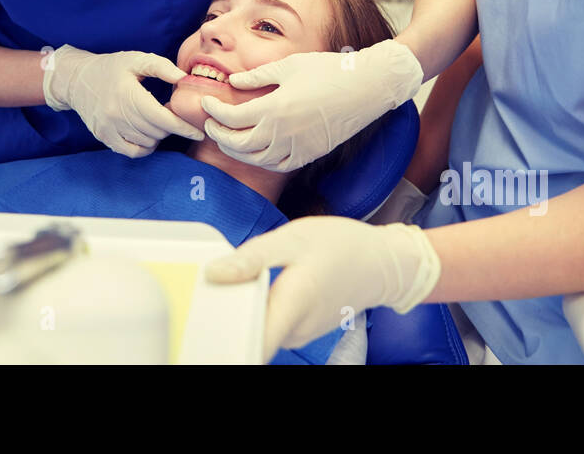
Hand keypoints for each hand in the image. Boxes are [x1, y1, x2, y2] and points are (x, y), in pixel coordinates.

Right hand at [43, 45, 204, 156]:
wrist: (77, 80)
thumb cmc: (110, 68)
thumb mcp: (136, 59)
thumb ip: (161, 67)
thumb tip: (183, 78)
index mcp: (127, 94)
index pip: (162, 118)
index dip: (183, 127)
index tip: (198, 131)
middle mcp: (117, 115)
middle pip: (157, 131)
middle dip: (172, 126)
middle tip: (173, 113)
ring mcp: (109, 129)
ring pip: (147, 142)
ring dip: (160, 134)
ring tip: (159, 119)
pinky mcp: (104, 137)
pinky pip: (132, 152)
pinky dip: (145, 147)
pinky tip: (149, 135)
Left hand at [199, 38, 422, 171]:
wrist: (367, 87)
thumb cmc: (329, 70)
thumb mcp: (289, 65)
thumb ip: (257, 77)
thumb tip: (233, 81)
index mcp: (274, 108)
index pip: (231, 118)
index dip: (213, 111)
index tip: (206, 103)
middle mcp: (283, 133)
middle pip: (238, 144)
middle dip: (219, 135)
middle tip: (210, 124)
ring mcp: (297, 147)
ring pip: (256, 159)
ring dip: (236, 151)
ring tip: (228, 138)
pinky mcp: (310, 154)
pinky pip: (278, 165)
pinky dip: (261, 160)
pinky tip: (256, 150)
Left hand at [204, 216, 441, 361]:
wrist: (383, 263)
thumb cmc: (340, 246)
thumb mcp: (293, 238)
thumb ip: (252, 258)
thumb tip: (213, 273)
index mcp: (291, 307)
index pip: (248, 346)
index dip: (220, 338)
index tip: (200, 320)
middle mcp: (294, 331)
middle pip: (246, 338)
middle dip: (223, 318)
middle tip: (205, 291)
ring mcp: (298, 335)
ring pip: (257, 331)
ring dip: (241, 312)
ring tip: (230, 283)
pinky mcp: (300, 331)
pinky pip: (270, 326)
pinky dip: (258, 310)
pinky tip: (253, 288)